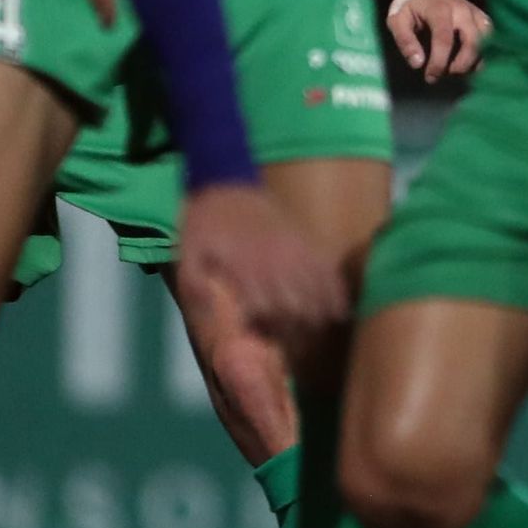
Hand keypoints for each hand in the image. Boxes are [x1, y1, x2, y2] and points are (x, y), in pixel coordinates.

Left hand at [176, 182, 344, 344]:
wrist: (228, 185)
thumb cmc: (205, 225)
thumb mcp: (187, 254)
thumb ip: (195, 285)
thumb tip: (208, 314)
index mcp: (247, 268)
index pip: (266, 310)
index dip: (268, 329)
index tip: (265, 337)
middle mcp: (277, 262)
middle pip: (296, 306)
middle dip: (295, 328)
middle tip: (292, 342)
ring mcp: (298, 251)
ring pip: (318, 291)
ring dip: (320, 314)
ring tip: (318, 330)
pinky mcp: (309, 242)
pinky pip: (330, 271)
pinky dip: (337, 292)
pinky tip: (339, 310)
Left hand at [386, 0, 491, 80]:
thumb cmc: (411, 4)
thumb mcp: (397, 19)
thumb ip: (405, 41)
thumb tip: (418, 64)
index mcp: (440, 9)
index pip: (444, 39)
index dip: (439, 62)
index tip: (431, 77)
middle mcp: (463, 11)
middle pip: (473, 42)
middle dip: (462, 65)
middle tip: (447, 75)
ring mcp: (475, 14)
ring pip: (486, 42)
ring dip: (474, 61)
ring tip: (457, 70)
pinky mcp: (483, 18)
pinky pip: (490, 40)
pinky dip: (482, 55)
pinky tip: (468, 63)